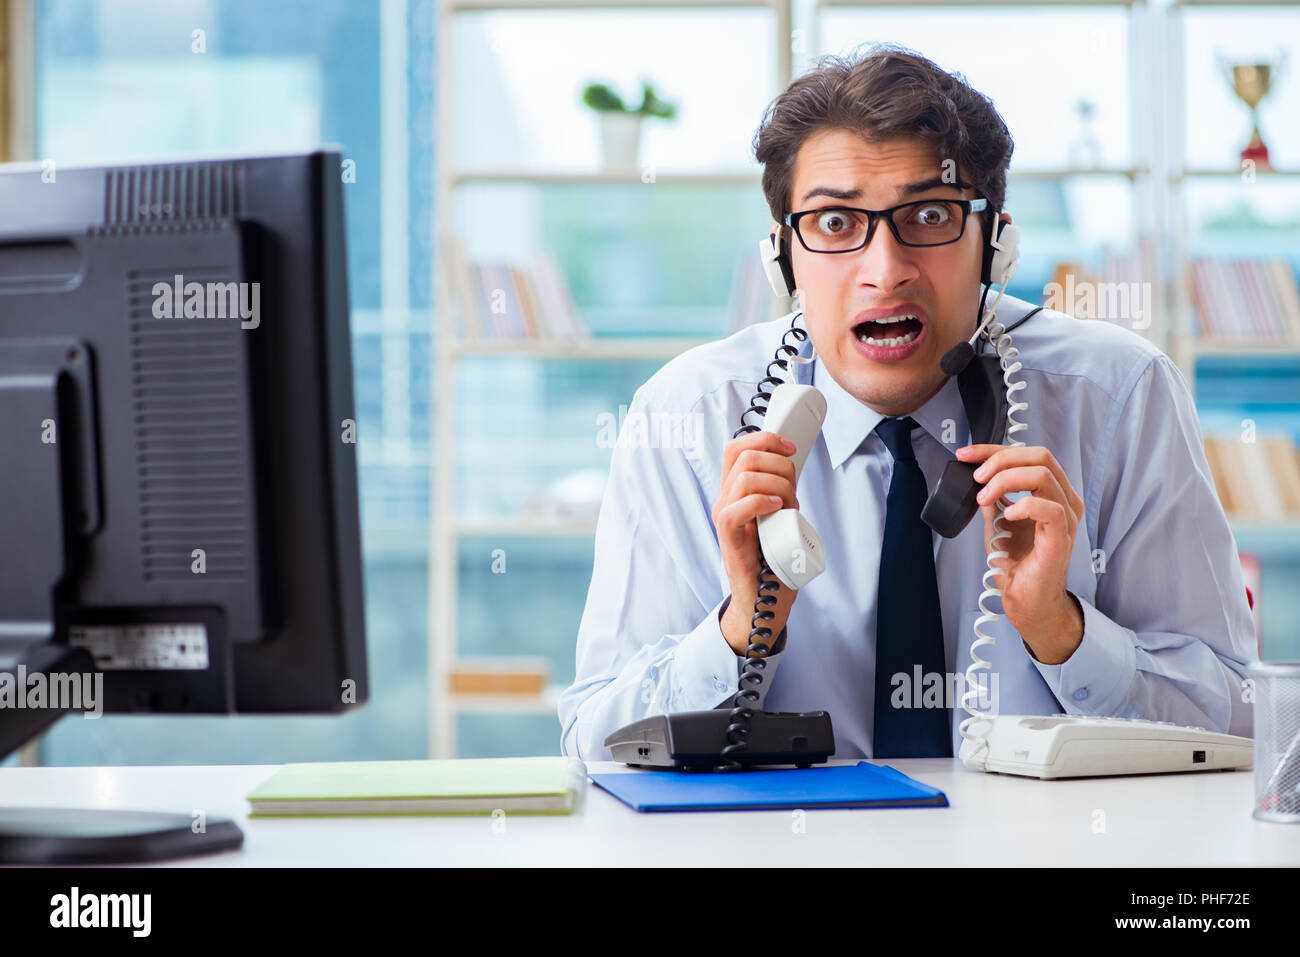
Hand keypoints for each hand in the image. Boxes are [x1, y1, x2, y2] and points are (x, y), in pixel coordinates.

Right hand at [712, 430, 799, 654]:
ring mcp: (723, 517)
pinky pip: (736, 508)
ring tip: (788, 508)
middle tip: (793, 492)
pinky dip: (760, 503)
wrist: (765, 599)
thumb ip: (778, 490)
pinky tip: (777, 511)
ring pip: (744, 477)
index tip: (790, 448)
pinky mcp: (728, 537)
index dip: (764, 438)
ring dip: (777, 487)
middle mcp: (724, 500)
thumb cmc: (773, 558)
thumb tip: (791, 465)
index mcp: (734, 491)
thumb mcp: (779, 514)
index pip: (737, 447)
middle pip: (744, 456)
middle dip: (779, 465)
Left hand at [955, 443, 1084, 664]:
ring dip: (1006, 480)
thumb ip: (992, 497)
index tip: (965, 455)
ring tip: (984, 497)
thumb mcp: (997, 520)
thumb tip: (977, 476)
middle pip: (1040, 457)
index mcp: (1052, 492)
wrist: (1025, 599)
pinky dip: (1023, 505)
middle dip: (1000, 460)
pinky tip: (1006, 514)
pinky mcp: (1061, 538)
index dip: (994, 449)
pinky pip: (1049, 508)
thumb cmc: (1016, 563)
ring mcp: (1065, 518)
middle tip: (976, 477)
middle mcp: (1064, 500)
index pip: (1029, 455)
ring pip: (1043, 475)